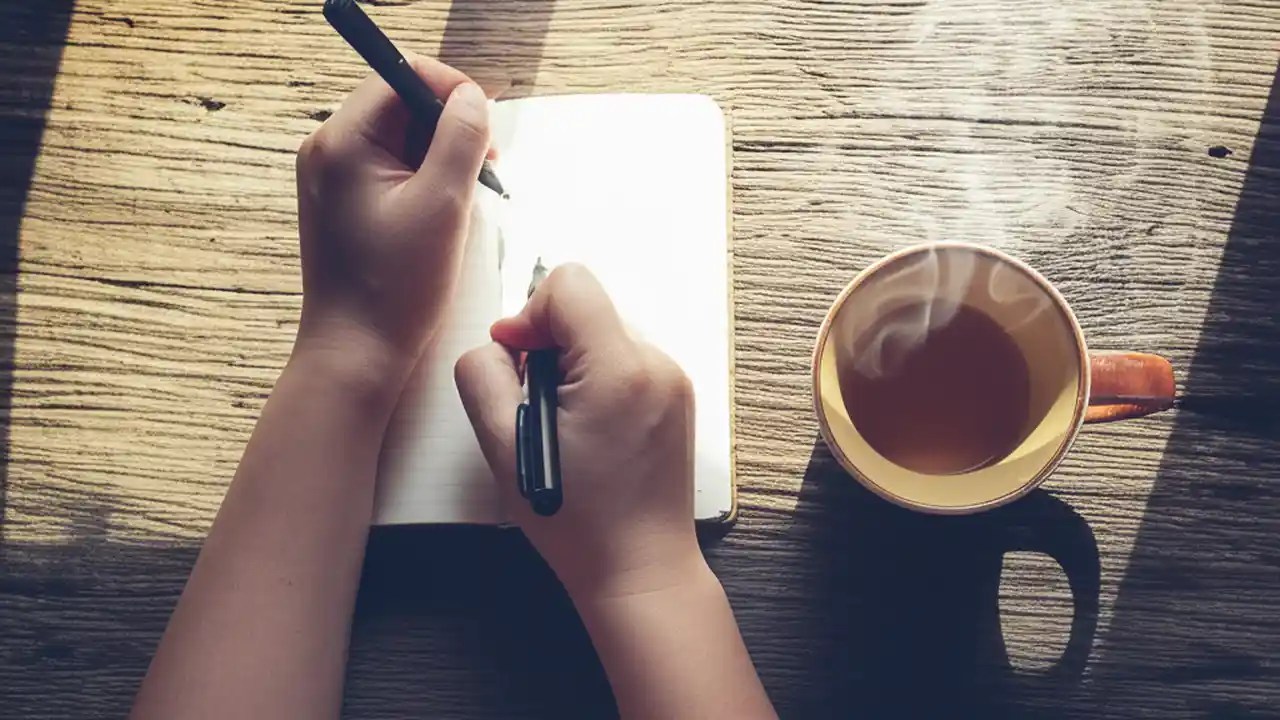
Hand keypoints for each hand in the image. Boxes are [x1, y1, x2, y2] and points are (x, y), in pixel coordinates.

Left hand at [294, 55, 491, 374]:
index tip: (486, 122)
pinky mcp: (346, 203)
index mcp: (342, 142)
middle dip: (449, 127)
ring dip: (441, 157)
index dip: (450, 88)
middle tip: (484, 168)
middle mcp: (329, 151)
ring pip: (401, 138)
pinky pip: (393, 168)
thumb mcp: (444, 205)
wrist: (357, 353)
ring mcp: (334, 178)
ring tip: (463, 199)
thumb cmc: (393, 290)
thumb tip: (474, 98)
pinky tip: (442, 215)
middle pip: (400, 104)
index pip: (399, 75)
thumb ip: (462, 139)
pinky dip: (425, 180)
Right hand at [455, 265, 703, 600]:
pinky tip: (591, 435)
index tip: (519, 363)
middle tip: (541, 411)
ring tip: (568, 429)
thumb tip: (502, 340)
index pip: (570, 283)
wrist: (639, 569)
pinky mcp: (677, 398)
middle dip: (550, 348)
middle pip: (586, 309)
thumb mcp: (503, 447)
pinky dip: (598, 383)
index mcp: (619, 368)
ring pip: (603, 335)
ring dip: (573, 367)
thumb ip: (483, 374)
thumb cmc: (576, 520)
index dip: (530, 315)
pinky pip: (625, 361)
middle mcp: (656, 363)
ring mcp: (674, 380)